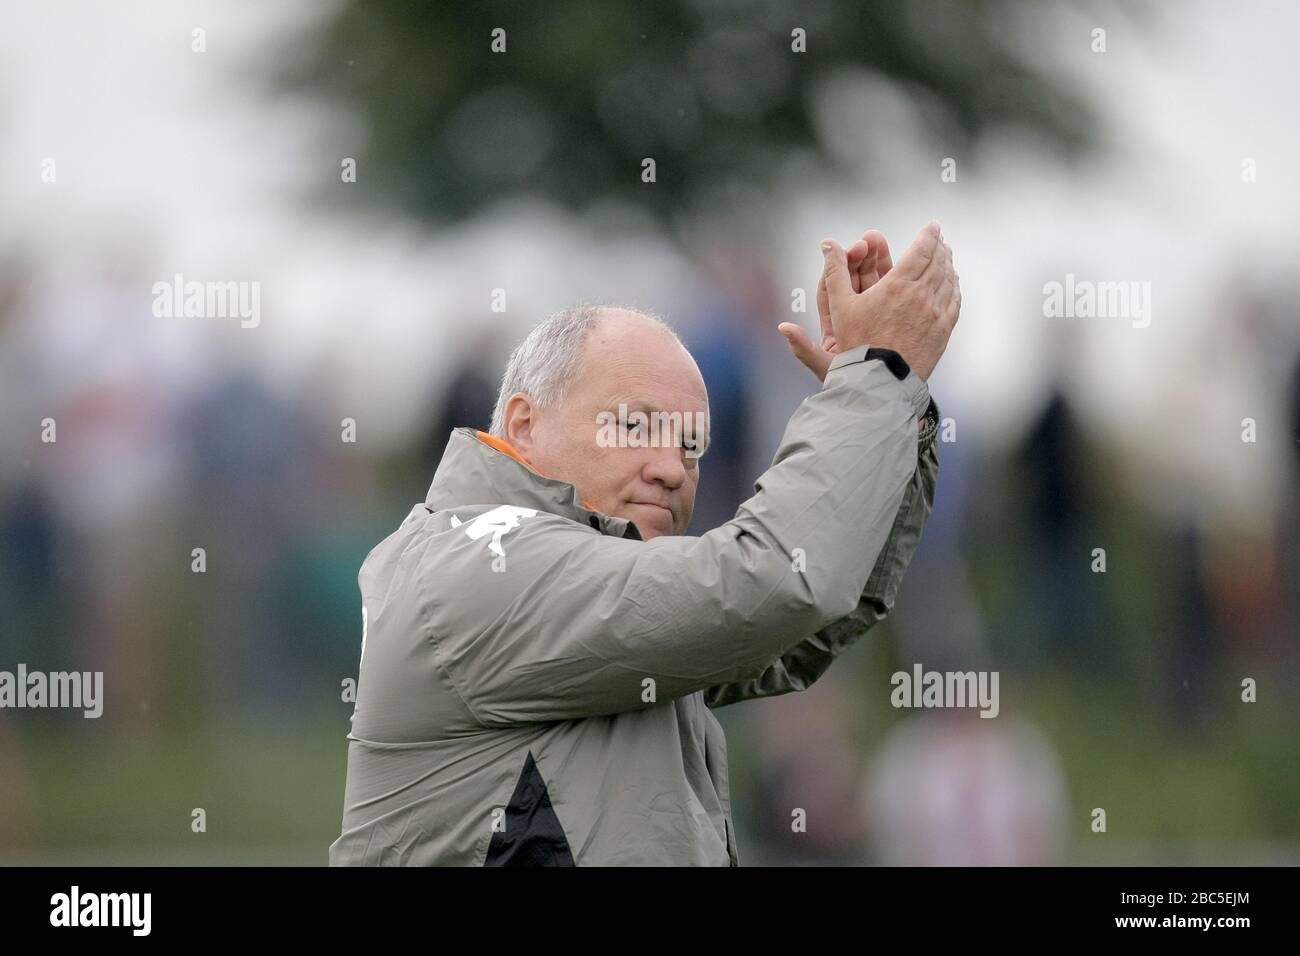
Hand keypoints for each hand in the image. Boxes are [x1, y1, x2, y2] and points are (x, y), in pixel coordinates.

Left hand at [779, 229, 893, 381]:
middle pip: (853, 280)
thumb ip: (804, 349)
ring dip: (878, 262)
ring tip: (882, 242)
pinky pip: (895, 294)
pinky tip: (908, 262)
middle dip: (860, 258)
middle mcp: (853, 320)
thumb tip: (784, 329)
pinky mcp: (896, 319)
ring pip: (874, 284)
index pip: (831, 289)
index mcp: (834, 326)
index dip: (838, 267)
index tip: (848, 250)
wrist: (884, 397)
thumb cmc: (851, 385)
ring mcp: (875, 318)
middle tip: (870, 239)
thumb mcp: (826, 367)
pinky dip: (900, 278)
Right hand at [818, 221, 958, 380]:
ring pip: (948, 280)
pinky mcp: (943, 330)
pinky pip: (954, 301)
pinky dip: (954, 287)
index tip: (932, 227)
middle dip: (939, 247)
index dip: (928, 235)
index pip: (921, 250)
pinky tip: (952, 283)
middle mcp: (921, 296)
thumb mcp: (839, 307)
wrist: (880, 381)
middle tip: (939, 239)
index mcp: (898, 285)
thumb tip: (828, 246)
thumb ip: (834, 273)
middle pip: (938, 262)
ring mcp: (936, 313)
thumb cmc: (858, 346)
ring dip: (948, 264)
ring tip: (946, 257)